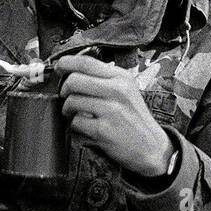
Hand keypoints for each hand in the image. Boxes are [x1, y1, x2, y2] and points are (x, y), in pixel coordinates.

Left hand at [55, 54, 174, 177]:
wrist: (152, 148)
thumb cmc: (133, 119)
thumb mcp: (125, 91)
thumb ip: (102, 80)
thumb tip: (69, 72)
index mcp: (121, 78)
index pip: (86, 62)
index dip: (65, 63)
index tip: (58, 68)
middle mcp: (117, 91)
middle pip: (73, 80)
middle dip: (64, 90)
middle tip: (68, 99)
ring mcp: (111, 110)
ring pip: (71, 102)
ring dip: (68, 111)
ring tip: (78, 116)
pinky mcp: (104, 130)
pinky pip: (75, 123)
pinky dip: (75, 128)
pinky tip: (86, 131)